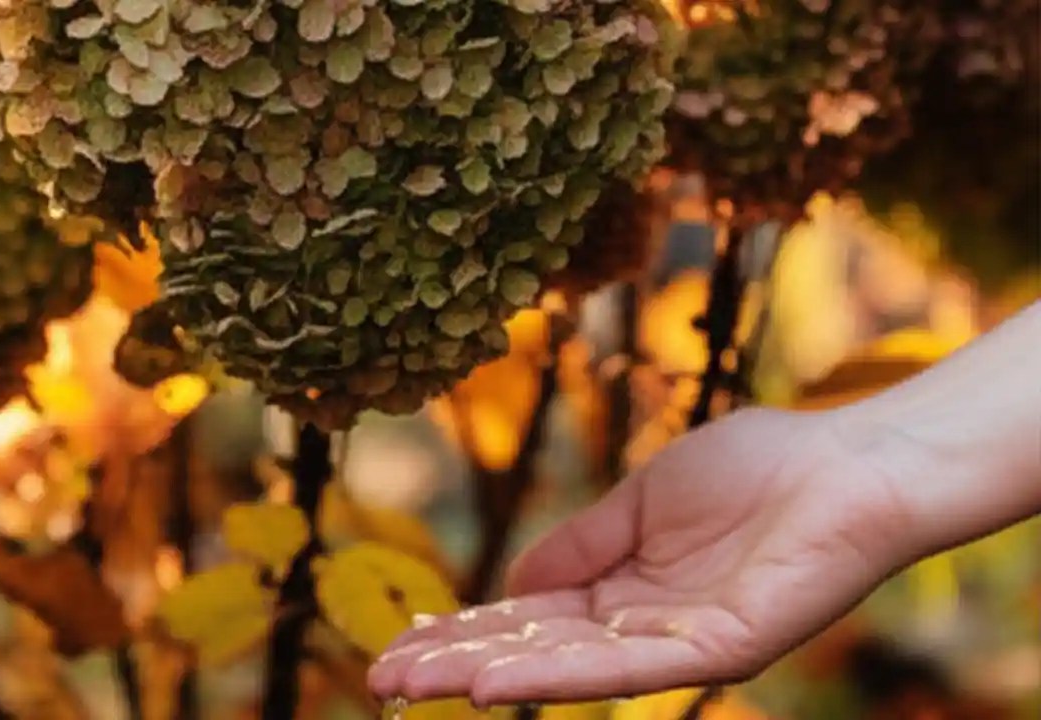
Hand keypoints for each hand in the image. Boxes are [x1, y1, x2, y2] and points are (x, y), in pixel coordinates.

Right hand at [368, 407, 918, 706]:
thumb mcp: (639, 501)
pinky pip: (627, 670)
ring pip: (566, 670)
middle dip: (455, 666)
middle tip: (381, 681)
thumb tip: (508, 584)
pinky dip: (555, 678)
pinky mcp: (718, 650)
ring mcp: (678, 643)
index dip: (463, 631)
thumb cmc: (757, 469)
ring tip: (412, 687)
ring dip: (486, 679)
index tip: (399, 641)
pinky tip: (496, 683)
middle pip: (532, 652)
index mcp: (622, 589)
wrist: (849, 462)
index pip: (526, 619)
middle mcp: (641, 626)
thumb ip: (579, 546)